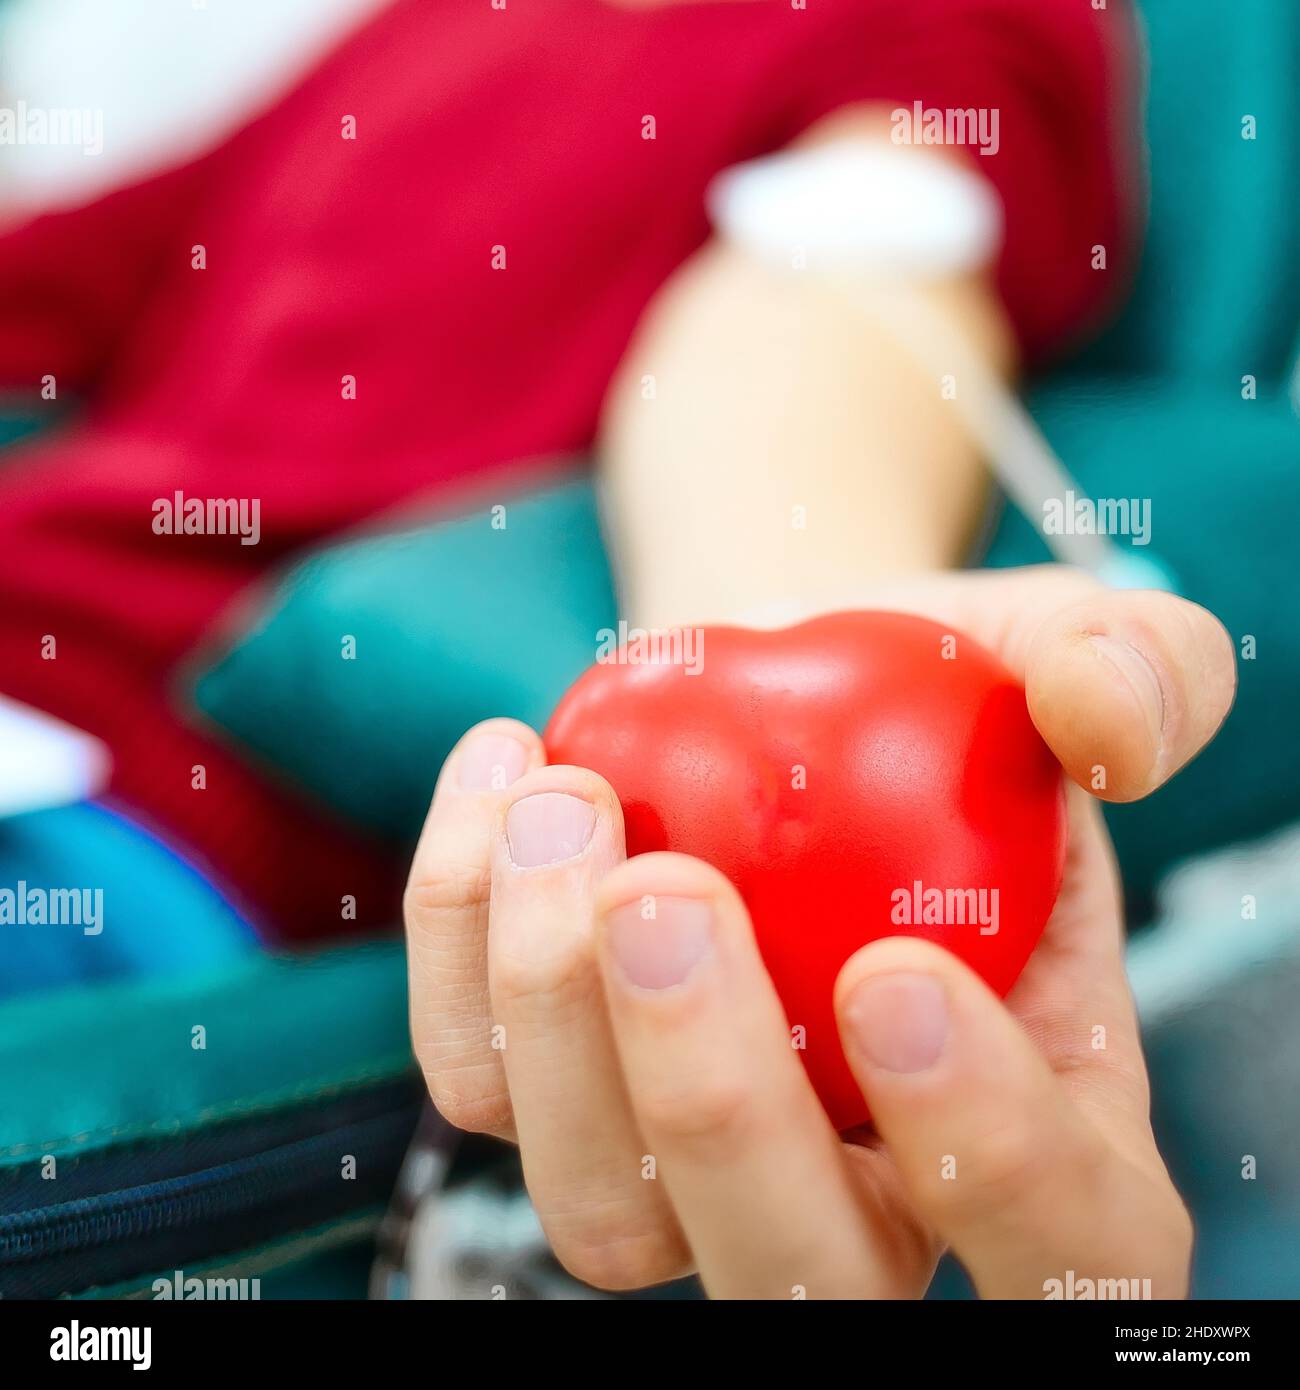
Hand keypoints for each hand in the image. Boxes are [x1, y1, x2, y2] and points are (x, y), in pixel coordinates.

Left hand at [403, 566, 1234, 1297]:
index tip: (892, 972)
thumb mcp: (1061, 651)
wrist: (786, 686)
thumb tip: (1110, 731)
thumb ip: (1137, 672)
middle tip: (661, 888)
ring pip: (602, 1208)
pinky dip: (455, 930)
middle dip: (710, 1096)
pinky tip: (504, 775)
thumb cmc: (933, 697)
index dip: (987, 1151)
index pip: (1058, 1231)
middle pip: (790, 1269)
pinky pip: (474, 1080)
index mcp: (1035, 1123)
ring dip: (547, 1007)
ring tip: (565, 799)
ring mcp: (683, 1167)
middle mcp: (855, 1188)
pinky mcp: (548, 1099)